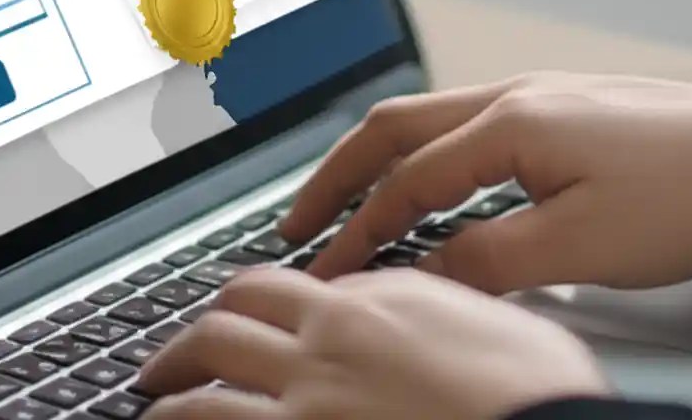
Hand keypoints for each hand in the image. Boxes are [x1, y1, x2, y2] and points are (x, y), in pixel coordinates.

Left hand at [139, 268, 607, 419]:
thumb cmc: (539, 398)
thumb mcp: (502, 328)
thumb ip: (441, 310)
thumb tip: (418, 312)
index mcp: (386, 299)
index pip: (302, 285)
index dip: (266, 302)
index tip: (254, 319)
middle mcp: (335, 334)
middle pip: (241, 306)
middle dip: (202, 325)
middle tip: (180, 349)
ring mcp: (308, 389)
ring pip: (209, 357)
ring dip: (170, 372)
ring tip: (152, 391)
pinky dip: (180, 416)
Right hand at [281, 72, 691, 292]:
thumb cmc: (687, 191)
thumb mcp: (585, 245)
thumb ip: (493, 256)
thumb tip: (429, 270)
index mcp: (511, 125)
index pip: (408, 184)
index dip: (362, 232)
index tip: (329, 270)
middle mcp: (510, 98)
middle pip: (392, 128)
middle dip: (335, 177)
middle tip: (296, 222)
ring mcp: (531, 97)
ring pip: (423, 121)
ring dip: (374, 163)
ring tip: (342, 204)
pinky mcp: (552, 110)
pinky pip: (459, 127)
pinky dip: (419, 159)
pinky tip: (421, 186)